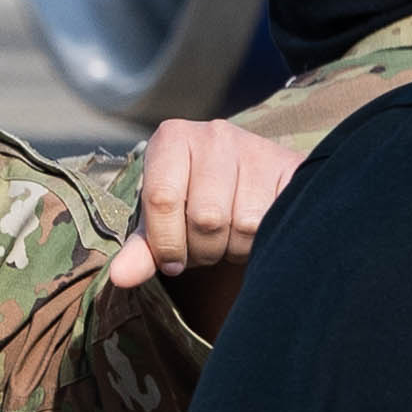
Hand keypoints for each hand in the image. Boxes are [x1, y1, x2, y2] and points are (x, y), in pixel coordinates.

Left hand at [112, 116, 295, 325]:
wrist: (248, 179)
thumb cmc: (193, 199)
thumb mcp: (162, 219)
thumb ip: (143, 248)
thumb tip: (120, 276)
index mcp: (172, 138)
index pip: (162, 199)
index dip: (166, 243)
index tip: (172, 261)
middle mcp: (214, 135)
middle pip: (206, 217)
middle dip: (203, 250)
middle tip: (204, 248)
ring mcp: (255, 148)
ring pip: (244, 224)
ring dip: (234, 248)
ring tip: (228, 237)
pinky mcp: (291, 166)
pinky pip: (275, 221)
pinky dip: (263, 240)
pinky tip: (255, 230)